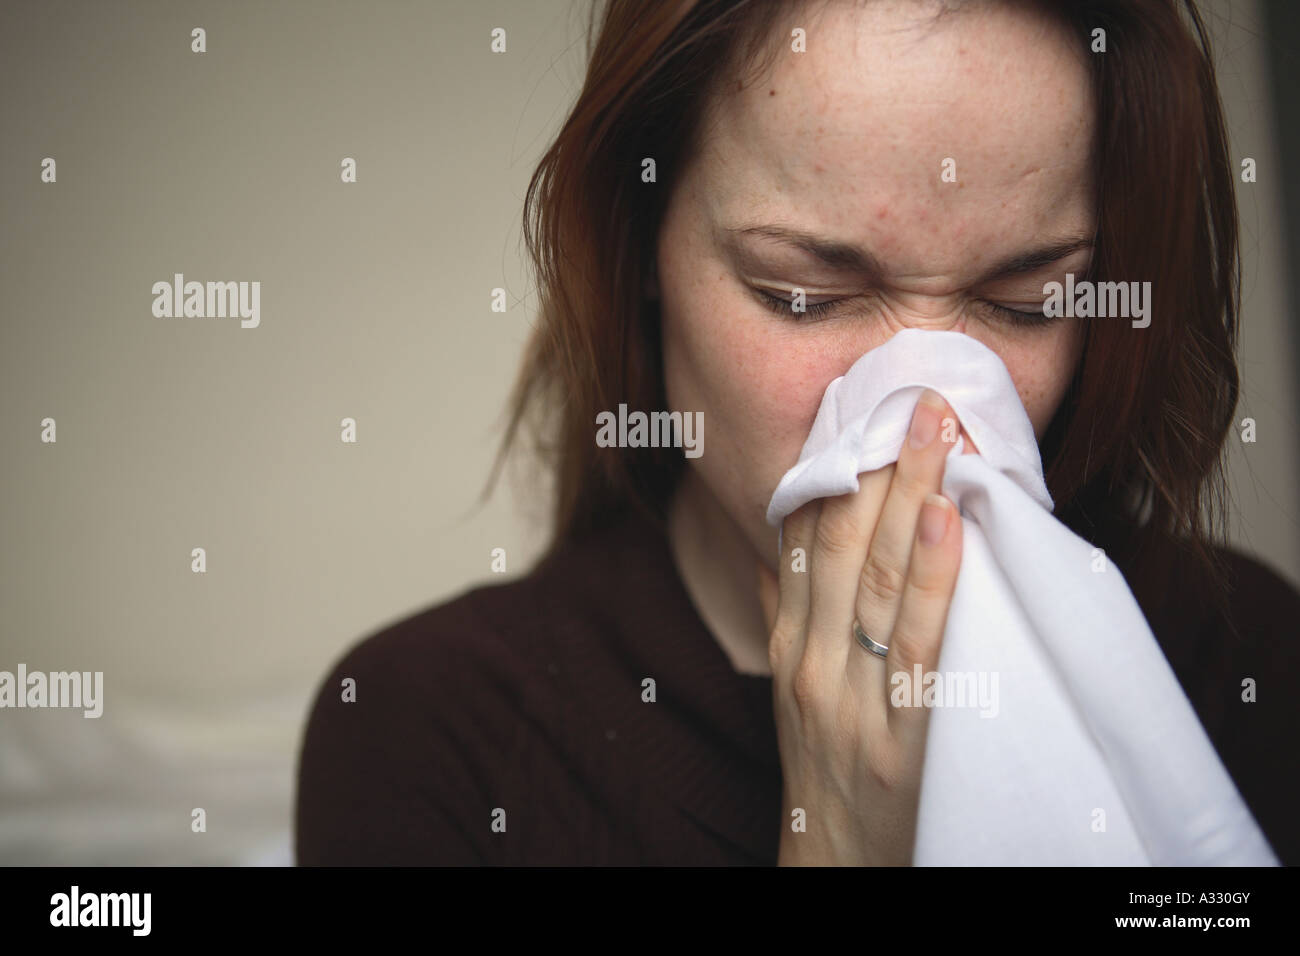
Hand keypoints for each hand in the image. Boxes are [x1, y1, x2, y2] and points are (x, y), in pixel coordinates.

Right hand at [757, 388, 974, 864]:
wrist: (838, 866)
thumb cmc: (829, 772)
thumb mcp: (795, 692)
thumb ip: (786, 615)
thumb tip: (779, 546)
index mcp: (790, 643)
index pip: (803, 538)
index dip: (833, 467)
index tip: (862, 405)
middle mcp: (811, 661)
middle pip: (841, 543)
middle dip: (877, 463)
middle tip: (914, 392)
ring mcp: (851, 697)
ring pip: (876, 578)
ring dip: (908, 495)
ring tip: (936, 429)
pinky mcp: (901, 737)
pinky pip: (917, 644)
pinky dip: (931, 577)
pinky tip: (945, 520)